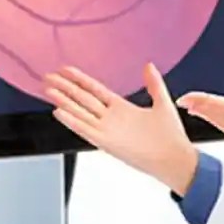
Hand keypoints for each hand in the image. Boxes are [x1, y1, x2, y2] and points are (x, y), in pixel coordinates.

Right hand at [45, 63, 198, 195]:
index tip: (66, 70)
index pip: (95, 90)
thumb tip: (149, 65)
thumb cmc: (171, 136)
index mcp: (122, 109)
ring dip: (63, 101)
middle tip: (48, 76)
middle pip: (82, 99)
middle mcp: (111, 119)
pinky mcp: (107, 143)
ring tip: (48, 89)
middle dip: (65, 87)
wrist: (175, 158)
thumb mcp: (162, 102)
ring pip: (80, 112)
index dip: (80, 80)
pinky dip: (72, 121)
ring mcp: (107, 130)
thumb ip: (154, 84)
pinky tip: (58, 112)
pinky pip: (85, 130)